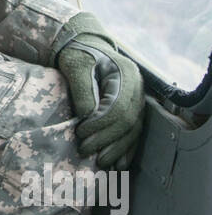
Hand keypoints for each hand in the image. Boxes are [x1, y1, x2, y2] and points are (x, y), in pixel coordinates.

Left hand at [56, 16, 144, 169]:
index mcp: (126, 75)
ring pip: (134, 131)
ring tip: (100, 163)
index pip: (119, 108)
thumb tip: (87, 117)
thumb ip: (82, 90)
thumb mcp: (76, 66)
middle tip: (84, 150)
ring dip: (117, 149)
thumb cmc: (79, 56)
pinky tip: (119, 164)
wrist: (86, 49)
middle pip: (128, 122)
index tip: (80, 132)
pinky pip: (135, 134)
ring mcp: (138, 100)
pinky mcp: (134, 110)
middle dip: (106, 140)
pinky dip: (127, 150)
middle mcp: (137, 89)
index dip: (100, 124)